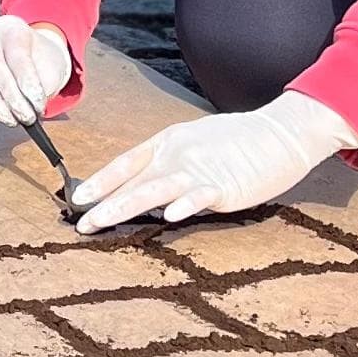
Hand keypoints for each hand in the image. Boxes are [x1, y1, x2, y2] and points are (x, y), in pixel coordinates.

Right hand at [0, 14, 74, 126]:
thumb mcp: (52, 65)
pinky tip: (2, 116)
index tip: (38, 104)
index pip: (17, 54)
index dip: (27, 82)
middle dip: (12, 98)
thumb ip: (43, 84)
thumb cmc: (41, 59)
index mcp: (12, 27)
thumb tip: (30, 108)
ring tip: (13, 121)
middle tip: (27, 117)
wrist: (28, 52)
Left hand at [69, 94, 355, 233]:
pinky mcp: (224, 185)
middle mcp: (177, 154)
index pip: (126, 162)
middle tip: (80, 224)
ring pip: (155, 189)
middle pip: (133, 181)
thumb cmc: (236, 142)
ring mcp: (200, 170)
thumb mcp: (193, 144)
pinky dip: (184, 204)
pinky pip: (200, 195)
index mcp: (168, 142)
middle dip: (103, 204)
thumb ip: (166, 163)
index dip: (100, 180)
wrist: (280, 133)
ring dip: (125, 206)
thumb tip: (138, 186)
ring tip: (101, 220)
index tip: (77, 198)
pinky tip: (169, 216)